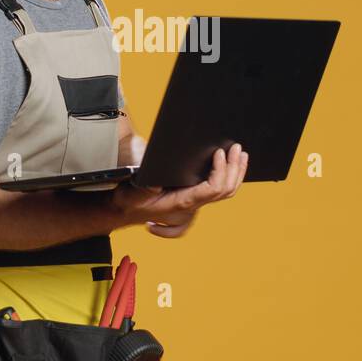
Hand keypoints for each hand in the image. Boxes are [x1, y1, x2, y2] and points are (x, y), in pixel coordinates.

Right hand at [111, 143, 248, 238]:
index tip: (218, 153)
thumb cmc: (128, 202)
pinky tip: (230, 169)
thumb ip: (144, 190)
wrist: (122, 211)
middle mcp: (191, 207)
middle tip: (236, 149)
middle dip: (234, 169)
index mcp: (181, 204)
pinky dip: (226, 181)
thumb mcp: (132, 194)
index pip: (211, 190)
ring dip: (234, 173)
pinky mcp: (191, 202)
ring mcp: (193, 206)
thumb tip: (157, 183)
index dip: (220, 172)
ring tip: (239, 155)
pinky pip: (216, 195)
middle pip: (224, 192)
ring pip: (223, 193)